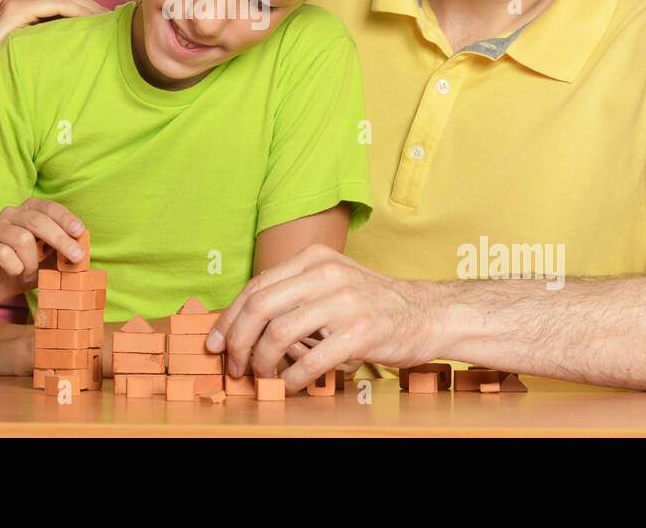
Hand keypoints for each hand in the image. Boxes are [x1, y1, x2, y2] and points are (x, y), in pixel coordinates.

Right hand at [0, 0, 108, 93]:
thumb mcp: (29, 63)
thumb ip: (49, 55)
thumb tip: (81, 66)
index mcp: (24, 13)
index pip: (66, 7)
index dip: (93, 15)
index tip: (116, 28)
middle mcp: (20, 3)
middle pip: (70, 1)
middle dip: (98, 11)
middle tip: (123, 24)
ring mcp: (15, 4)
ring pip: (66, 1)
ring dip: (93, 10)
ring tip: (114, 25)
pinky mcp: (14, 11)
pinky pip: (56, 6)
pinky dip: (79, 12)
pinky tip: (96, 24)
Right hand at [0, 197, 86, 308]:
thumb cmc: (24, 268)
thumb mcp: (48, 261)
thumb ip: (62, 252)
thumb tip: (81, 250)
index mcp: (28, 211)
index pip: (49, 208)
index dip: (66, 218)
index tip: (80, 232)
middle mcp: (10, 214)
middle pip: (38, 221)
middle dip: (60, 239)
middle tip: (77, 257)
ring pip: (22, 239)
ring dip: (32, 262)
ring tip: (29, 272)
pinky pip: (4, 254)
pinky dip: (16, 267)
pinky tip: (15, 272)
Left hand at [207, 245, 438, 391]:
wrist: (430, 313)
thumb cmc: (374, 302)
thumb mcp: (332, 282)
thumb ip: (293, 294)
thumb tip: (242, 323)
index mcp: (314, 258)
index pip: (255, 287)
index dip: (228, 318)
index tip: (215, 343)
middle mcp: (326, 274)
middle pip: (260, 308)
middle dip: (238, 343)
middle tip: (235, 367)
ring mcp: (345, 301)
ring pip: (279, 335)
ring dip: (262, 364)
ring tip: (263, 377)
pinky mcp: (361, 332)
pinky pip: (311, 361)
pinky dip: (292, 379)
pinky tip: (290, 386)